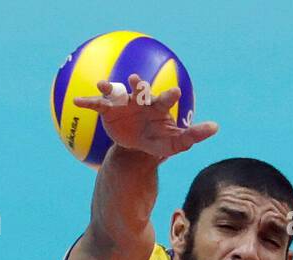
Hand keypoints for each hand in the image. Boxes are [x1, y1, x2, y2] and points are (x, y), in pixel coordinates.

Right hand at [72, 73, 216, 160]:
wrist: (137, 145)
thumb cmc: (159, 140)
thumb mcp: (175, 143)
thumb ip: (194, 135)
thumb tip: (216, 127)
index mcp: (157, 107)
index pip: (164, 100)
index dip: (169, 96)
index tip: (176, 92)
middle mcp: (140, 101)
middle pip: (140, 92)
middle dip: (138, 87)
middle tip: (135, 81)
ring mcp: (124, 104)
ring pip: (117, 93)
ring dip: (110, 88)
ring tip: (102, 84)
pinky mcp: (109, 110)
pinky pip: (98, 104)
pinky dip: (88, 101)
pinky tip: (77, 101)